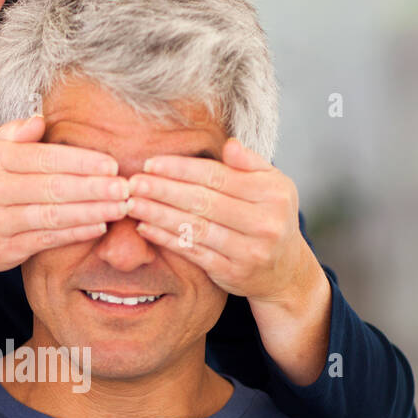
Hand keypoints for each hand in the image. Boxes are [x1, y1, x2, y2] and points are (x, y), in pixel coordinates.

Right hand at [0, 113, 128, 280]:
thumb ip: (15, 134)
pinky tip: (99, 226)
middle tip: (125, 187)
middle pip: (52, 187)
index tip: (112, 164)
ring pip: (53, 215)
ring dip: (92, 211)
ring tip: (120, 207)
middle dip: (94, 187)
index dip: (81, 161)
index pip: (43, 158)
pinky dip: (76, 233)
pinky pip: (47, 239)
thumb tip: (41, 118)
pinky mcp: (5, 249)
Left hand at [126, 138, 331, 383]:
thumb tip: (229, 144)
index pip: (218, 177)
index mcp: (272, 193)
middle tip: (133, 182)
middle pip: (203, 202)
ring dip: (158, 214)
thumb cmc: (270, 216)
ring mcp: (248, 251)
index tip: (151, 163)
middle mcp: (263, 223)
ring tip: (132, 203)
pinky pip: (193, 252)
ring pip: (195, 228)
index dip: (181, 169)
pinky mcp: (232, 273)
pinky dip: (166, 239)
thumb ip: (250, 163)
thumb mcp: (273, 185)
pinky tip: (145, 227)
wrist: (285, 271)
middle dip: (163, 190)